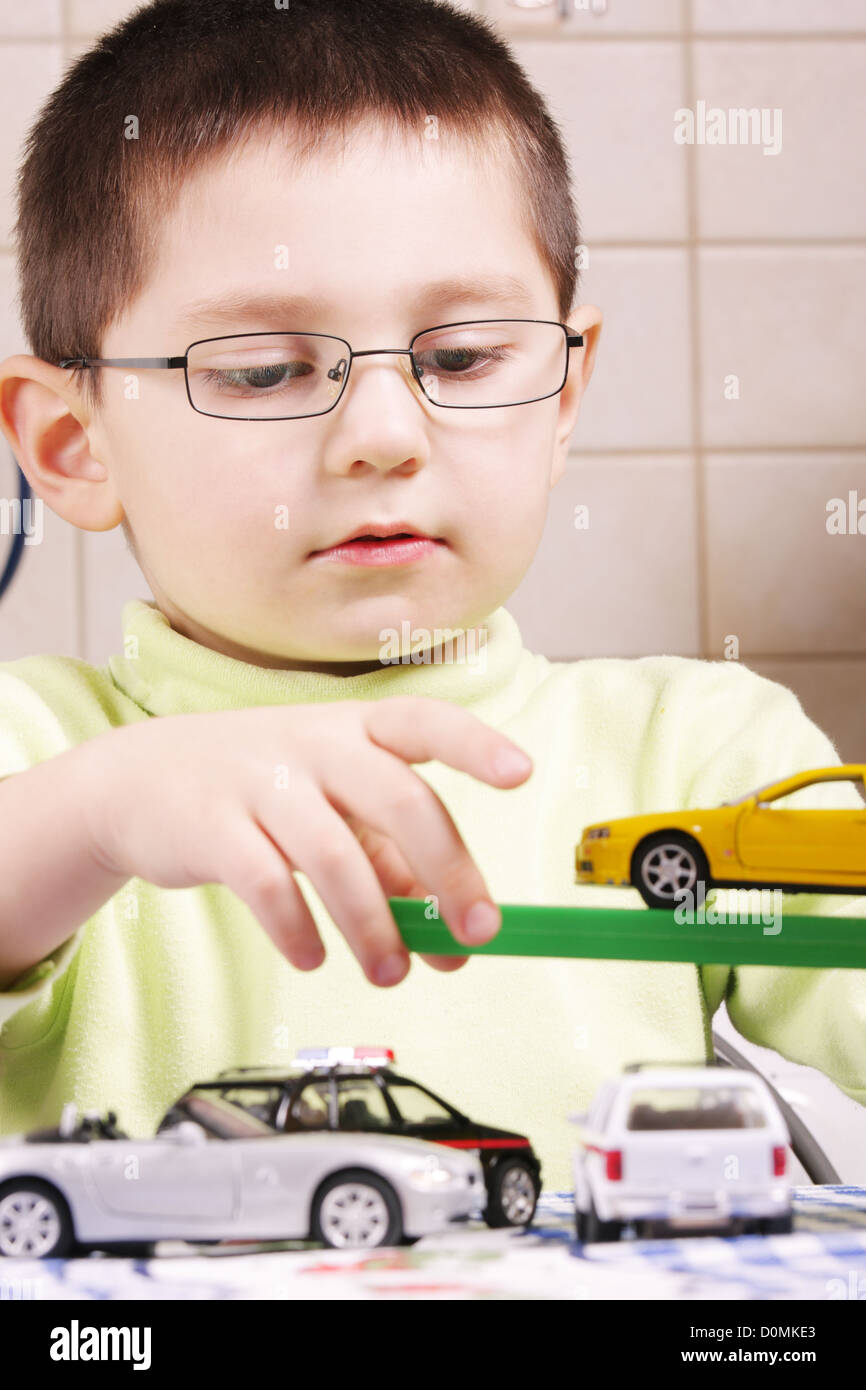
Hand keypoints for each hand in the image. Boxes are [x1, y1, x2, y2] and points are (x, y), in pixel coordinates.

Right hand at [83, 697, 531, 986]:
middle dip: (447, 872)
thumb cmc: (259, 789)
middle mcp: (314, 744)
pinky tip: (312, 956)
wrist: (139, 780)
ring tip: (390, 972)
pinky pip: (267, 885)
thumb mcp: (330, 802)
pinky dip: (298, 930)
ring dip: (373, 925)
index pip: (425, 722)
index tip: (522, 774)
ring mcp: (260, 780)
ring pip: (334, 855)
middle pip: (397, 798)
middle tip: (475, 935)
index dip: (475, 745)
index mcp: (354, 729)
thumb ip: (391, 859)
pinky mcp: (213, 827)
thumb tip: (452, 935)